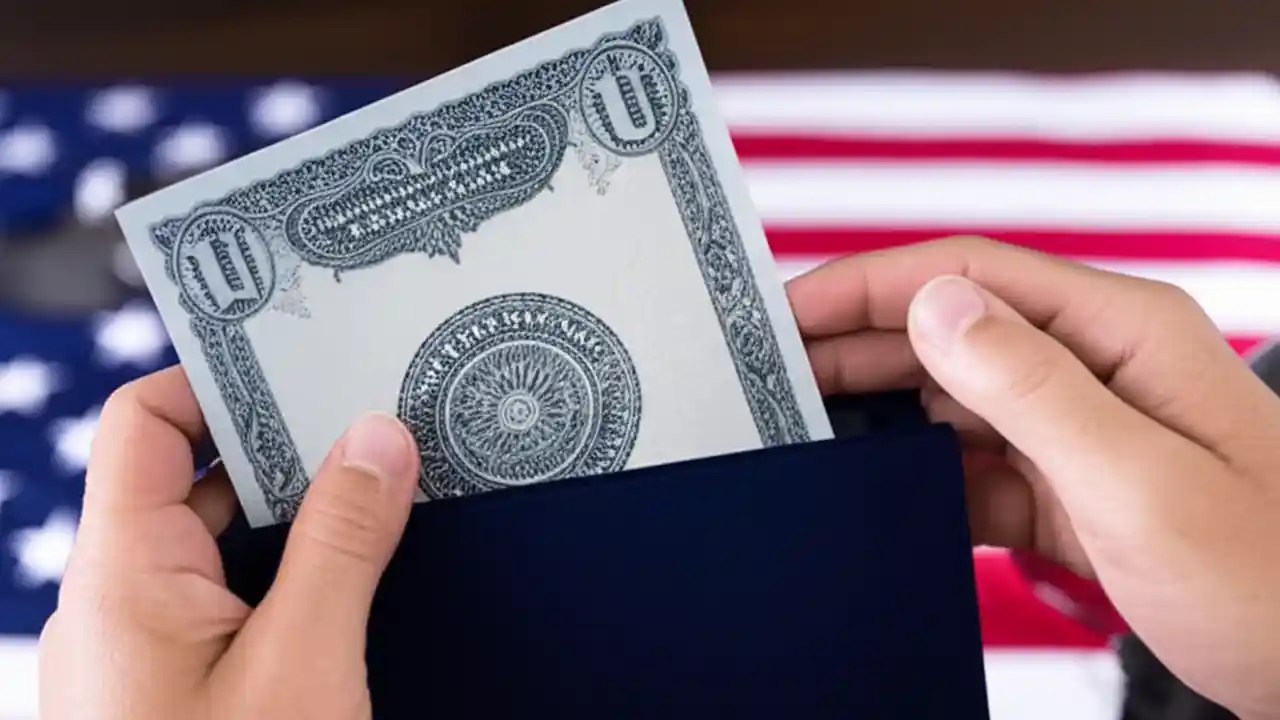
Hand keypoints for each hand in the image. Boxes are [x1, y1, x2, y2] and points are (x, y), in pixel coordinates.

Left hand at [38, 367, 419, 718]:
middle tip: (379, 424)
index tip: (311, 364)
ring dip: (300, 519)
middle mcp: (117, 604)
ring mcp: (142, 652)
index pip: (144, 421)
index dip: (220, 378)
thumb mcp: (302, 664)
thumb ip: (340, 544)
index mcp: (121, 575)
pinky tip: (360, 582)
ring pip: (220, 547)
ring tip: (386, 497)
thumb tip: (378, 435)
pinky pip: (230, 602)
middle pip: (194, 480)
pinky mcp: (175, 692)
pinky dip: (293, 577)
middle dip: (289, 447)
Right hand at [787, 237, 1279, 718]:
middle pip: (948, 332)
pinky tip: (870, 491)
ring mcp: (1076, 428)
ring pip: (949, 400)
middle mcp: (1092, 364)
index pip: (969, 276)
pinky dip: (916, 477)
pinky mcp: (1064, 487)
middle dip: (856, 347)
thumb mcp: (1142, 482)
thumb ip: (1033, 388)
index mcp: (1118, 330)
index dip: (869, 285)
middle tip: (768, 376)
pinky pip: (969, 467)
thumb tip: (932, 308)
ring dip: (877, 412)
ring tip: (800, 429)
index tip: (786, 311)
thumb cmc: (1266, 575)